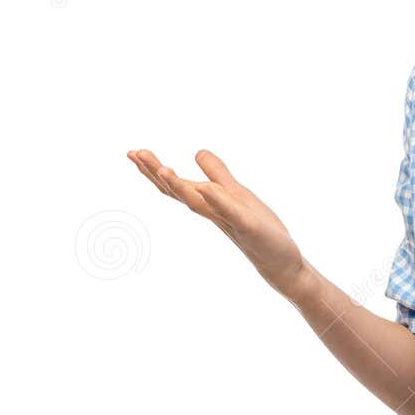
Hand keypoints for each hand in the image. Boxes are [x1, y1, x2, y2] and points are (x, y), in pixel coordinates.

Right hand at [126, 148, 307, 295]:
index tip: (132, 153)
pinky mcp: (249, 228)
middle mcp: (214, 213)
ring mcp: (230, 221)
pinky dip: (218, 202)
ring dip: (180, 186)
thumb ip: (218, 175)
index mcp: (209, 204)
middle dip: (156, 174)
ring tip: (163, 169)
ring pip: (199, 203)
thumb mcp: (236, 194)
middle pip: (179, 192)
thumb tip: (197, 152)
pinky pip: (231, 214)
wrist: (282, 263)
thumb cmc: (259, 231)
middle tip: (135, 154)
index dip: (153, 170)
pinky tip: (207, 189)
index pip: (176, 185)